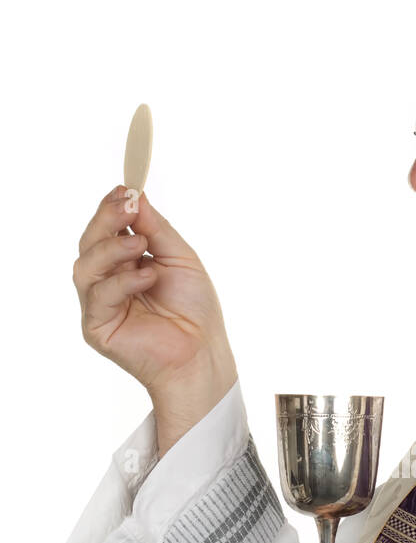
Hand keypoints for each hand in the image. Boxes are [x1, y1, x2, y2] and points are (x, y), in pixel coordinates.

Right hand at [73, 186, 236, 446]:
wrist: (202, 353)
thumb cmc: (195, 310)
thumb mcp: (179, 258)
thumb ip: (156, 228)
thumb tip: (135, 196)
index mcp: (125, 264)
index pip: (107, 230)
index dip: (112, 209)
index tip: (126, 189)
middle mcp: (108, 281)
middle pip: (90, 243)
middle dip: (106, 221)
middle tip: (126, 207)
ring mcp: (100, 304)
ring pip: (86, 266)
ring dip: (113, 249)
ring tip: (142, 247)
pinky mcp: (97, 326)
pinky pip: (99, 295)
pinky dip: (123, 282)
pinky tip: (147, 277)